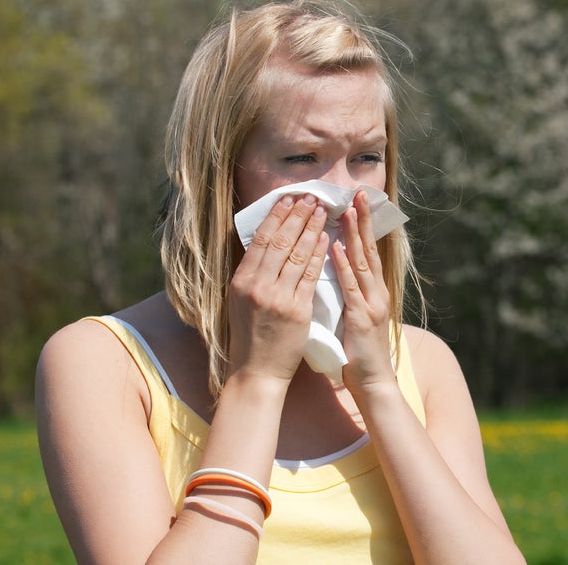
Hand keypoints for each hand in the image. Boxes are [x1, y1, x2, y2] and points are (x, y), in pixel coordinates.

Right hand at [226, 194, 328, 382]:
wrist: (257, 371)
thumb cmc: (250, 335)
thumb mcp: (240, 300)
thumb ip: (251, 274)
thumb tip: (263, 244)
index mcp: (241, 281)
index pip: (260, 239)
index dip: (276, 216)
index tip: (288, 199)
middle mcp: (257, 286)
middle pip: (279, 241)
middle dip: (297, 215)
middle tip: (310, 197)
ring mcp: (277, 298)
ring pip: (297, 254)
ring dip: (311, 229)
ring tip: (322, 211)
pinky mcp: (297, 310)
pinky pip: (310, 276)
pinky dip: (318, 255)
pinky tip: (326, 239)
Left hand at [333, 190, 395, 392]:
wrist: (373, 382)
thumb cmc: (359, 351)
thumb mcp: (354, 316)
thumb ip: (347, 294)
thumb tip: (331, 272)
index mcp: (372, 291)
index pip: (367, 251)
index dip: (362, 225)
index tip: (355, 201)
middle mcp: (376, 292)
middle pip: (369, 249)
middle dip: (363, 220)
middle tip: (358, 193)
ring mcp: (371, 303)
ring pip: (363, 262)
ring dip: (355, 234)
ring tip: (348, 210)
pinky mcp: (362, 318)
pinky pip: (352, 287)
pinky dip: (344, 266)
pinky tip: (338, 248)